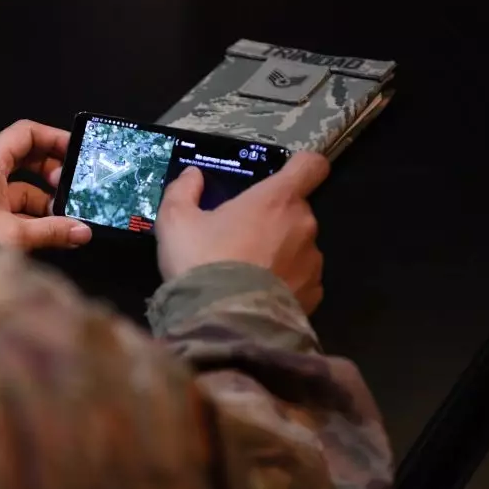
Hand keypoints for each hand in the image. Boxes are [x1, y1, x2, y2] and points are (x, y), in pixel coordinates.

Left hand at [0, 120, 92, 250]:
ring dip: (45, 200)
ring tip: (66, 218)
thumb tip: (82, 230)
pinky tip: (51, 233)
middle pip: (27, 158)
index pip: (26, 133)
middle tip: (73, 188)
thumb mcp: (13, 234)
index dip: (53, 138)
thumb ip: (52, 231)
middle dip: (53, 172)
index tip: (76, 152)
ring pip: (22, 187)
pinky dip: (33, 217)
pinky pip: (14, 208)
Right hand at [156, 152, 330, 313]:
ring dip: (280, 252)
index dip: (300, 166)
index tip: (283, 175)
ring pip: (300, 246)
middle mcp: (304, 225)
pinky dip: (285, 283)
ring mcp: (313, 262)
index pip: (310, 166)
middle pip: (297, 210)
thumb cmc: (201, 261)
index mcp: (277, 199)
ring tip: (248, 273)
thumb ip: (183, 191)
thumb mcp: (175, 222)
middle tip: (240, 237)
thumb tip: (193, 175)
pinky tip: (259, 295)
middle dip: (273, 219)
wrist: (222, 322)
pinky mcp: (313, 295)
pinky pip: (302, 280)